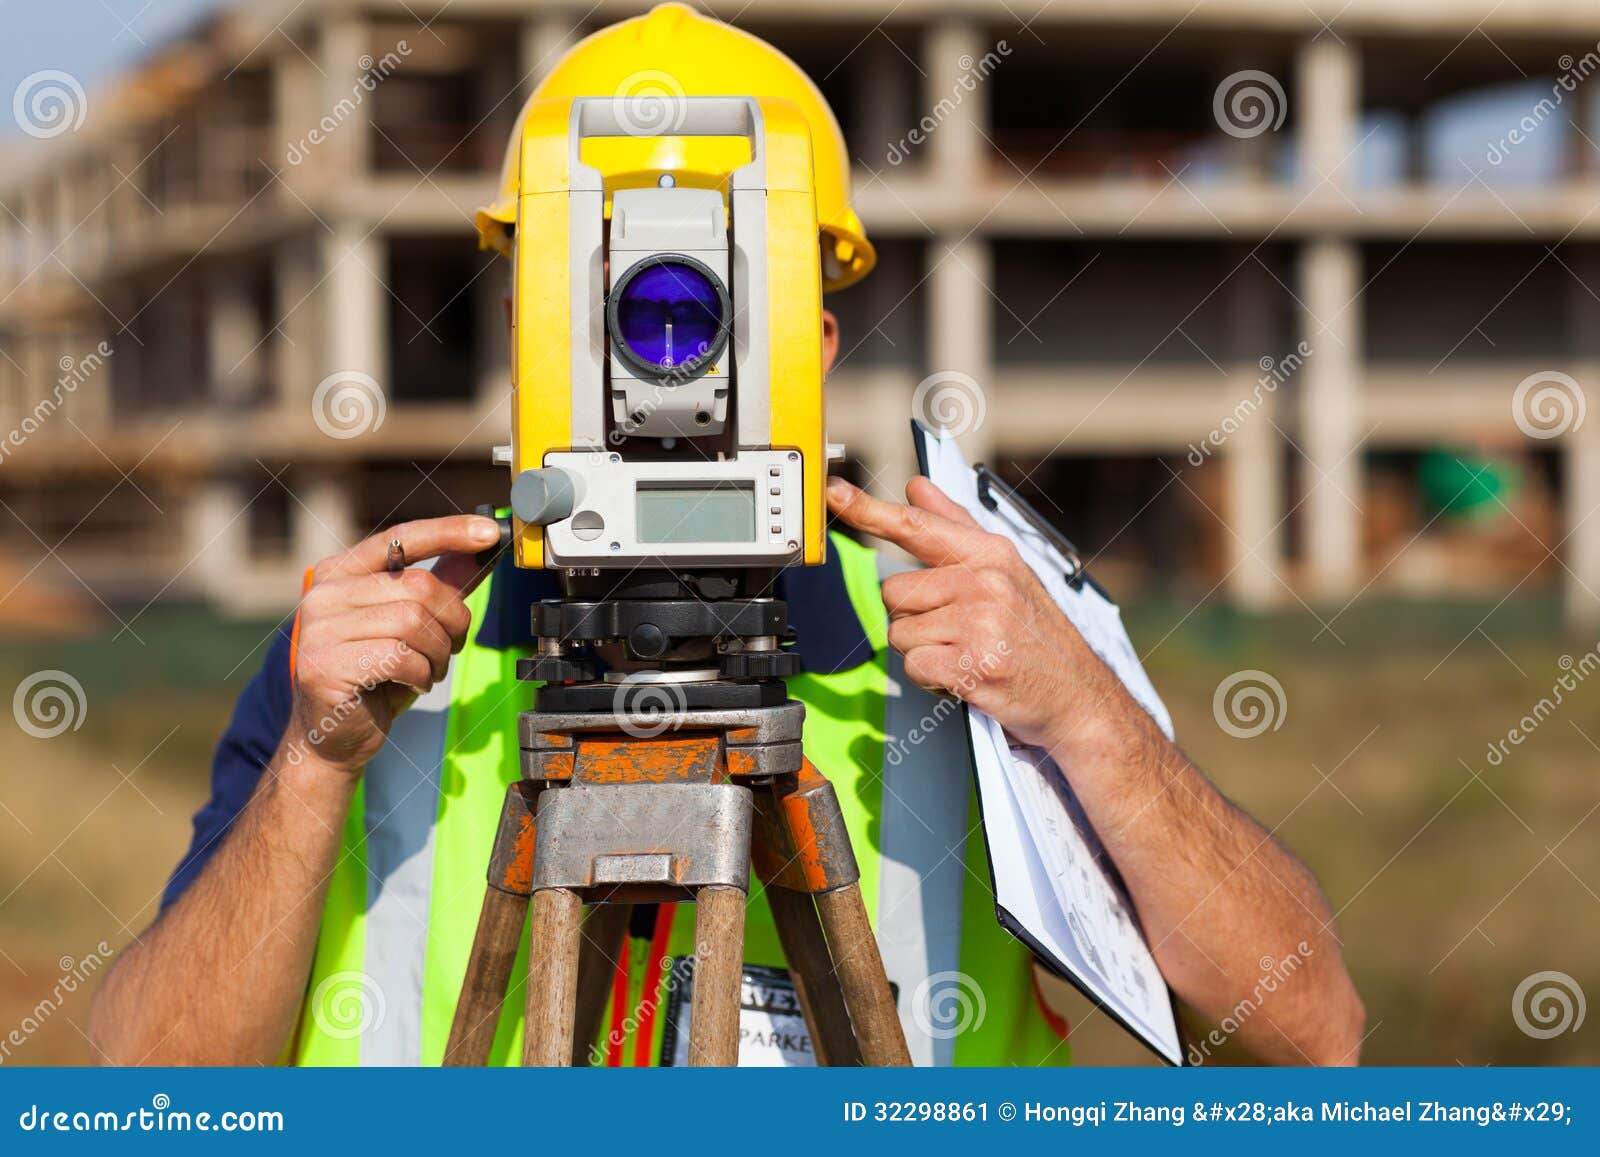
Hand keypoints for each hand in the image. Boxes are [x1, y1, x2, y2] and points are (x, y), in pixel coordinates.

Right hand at [285, 515, 501, 773]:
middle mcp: (323, 593)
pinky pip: (400, 657)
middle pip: (418, 586)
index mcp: (340, 573)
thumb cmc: (373, 679)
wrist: (333, 737)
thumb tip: (478, 553)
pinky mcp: (324, 665)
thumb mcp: (411, 626)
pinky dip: (421, 675)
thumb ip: (439, 587)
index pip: (400, 539)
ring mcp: (319, 628)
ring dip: (437, 653)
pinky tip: (412, 684)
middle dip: (452, 620)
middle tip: (451, 646)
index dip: (448, 532)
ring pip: (413, 622)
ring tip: (428, 670)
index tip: (489, 532)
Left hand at [826, 476, 1132, 753]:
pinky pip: (914, 666)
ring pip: (900, 633)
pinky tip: (963, 676)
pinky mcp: (974, 663)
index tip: (835, 492)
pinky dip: (931, 680)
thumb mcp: (1006, 572)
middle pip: (894, 592)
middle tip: (955, 632)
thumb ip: (955, 527)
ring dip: (923, 651)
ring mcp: (981, 622)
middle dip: (914, 618)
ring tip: (964, 653)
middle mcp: (985, 582)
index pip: (917, 525)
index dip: (869, 509)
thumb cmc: (1037, 636)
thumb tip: (917, 486)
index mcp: (990, 554)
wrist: (1077, 697)